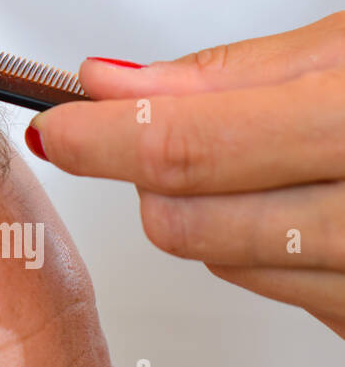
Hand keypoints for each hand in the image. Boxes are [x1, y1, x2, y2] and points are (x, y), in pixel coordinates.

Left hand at [25, 12, 344, 338]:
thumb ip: (236, 74)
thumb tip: (115, 83)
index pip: (194, 147)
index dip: (104, 135)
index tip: (61, 124)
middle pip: (192, 220)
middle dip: (153, 170)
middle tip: (164, 122)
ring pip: (226, 262)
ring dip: (211, 209)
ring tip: (270, 155)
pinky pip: (283, 293)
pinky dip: (262, 248)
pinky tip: (305, 202)